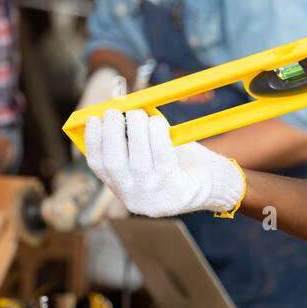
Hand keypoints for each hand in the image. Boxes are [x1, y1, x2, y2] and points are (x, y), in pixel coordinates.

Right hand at [83, 109, 244, 216]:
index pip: (99, 166)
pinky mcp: (175, 192)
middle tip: (115, 112)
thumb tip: (122, 110)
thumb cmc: (180, 163)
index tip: (94, 119)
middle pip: (114, 163)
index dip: (93, 141)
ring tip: (140, 113)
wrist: (213, 185)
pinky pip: (162, 158)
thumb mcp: (151, 153)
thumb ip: (135, 137)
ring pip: (138, 159)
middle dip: (111, 133)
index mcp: (124, 188)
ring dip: (136, 130)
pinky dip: (158, 135)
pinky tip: (158, 122)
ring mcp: (155, 197)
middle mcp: (135, 197)